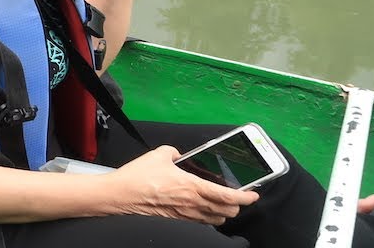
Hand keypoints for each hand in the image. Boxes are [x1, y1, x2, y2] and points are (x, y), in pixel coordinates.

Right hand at [105, 146, 257, 224]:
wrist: (120, 195)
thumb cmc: (138, 176)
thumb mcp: (159, 154)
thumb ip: (175, 152)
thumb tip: (180, 155)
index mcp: (192, 186)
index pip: (228, 197)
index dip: (245, 197)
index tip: (253, 194)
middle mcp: (192, 204)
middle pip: (227, 212)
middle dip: (236, 206)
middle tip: (238, 197)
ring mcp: (185, 215)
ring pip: (215, 220)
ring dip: (223, 213)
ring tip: (224, 204)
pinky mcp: (176, 220)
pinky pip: (200, 222)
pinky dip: (208, 217)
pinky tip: (203, 209)